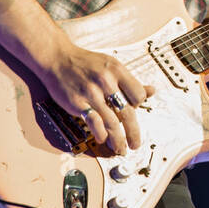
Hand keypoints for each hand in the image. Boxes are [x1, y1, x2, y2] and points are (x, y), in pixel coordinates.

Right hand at [30, 42, 151, 154]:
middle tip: (135, 144)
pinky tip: (102, 139)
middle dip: (133, 133)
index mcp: (117, 71)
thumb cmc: (86, 63)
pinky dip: (100, 134)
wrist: (57, 58)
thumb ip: (130, 81)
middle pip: (127, 112)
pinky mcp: (78, 102)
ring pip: (111, 122)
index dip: (138, 105)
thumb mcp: (111, 65)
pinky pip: (94, 123)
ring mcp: (91, 93)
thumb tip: (151, 91)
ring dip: (118, 140)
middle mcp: (106, 81)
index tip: (134, 111)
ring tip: (121, 149)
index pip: (138, 94)